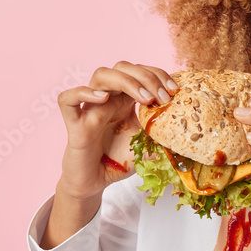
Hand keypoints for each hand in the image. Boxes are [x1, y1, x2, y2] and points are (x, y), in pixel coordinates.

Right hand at [55, 61, 177, 200]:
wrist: (94, 183)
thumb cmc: (117, 160)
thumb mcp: (146, 144)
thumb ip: (159, 132)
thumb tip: (184, 127)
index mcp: (123, 99)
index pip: (139, 71)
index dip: (157, 74)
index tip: (174, 91)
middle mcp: (107, 98)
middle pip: (122, 67)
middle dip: (147, 76)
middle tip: (163, 97)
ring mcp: (89, 109)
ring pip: (100, 75)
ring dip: (126, 81)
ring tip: (145, 99)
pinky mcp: (74, 125)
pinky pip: (67, 99)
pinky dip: (82, 92)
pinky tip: (103, 99)